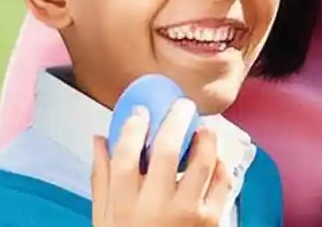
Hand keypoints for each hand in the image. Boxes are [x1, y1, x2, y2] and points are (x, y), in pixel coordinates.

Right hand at [91, 99, 232, 225]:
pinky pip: (222, 183)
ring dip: (206, 139)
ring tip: (205, 129)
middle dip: (176, 121)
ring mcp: (186, 214)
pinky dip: (220, 166)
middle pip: (167, 153)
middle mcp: (154, 209)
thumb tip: (99, 138)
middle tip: (182, 106)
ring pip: (202, 163)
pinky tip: (215, 160)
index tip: (141, 111)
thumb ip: (102, 179)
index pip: (125, 158)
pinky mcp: (212, 220)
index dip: (133, 129)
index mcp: (123, 207)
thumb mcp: (105, 219)